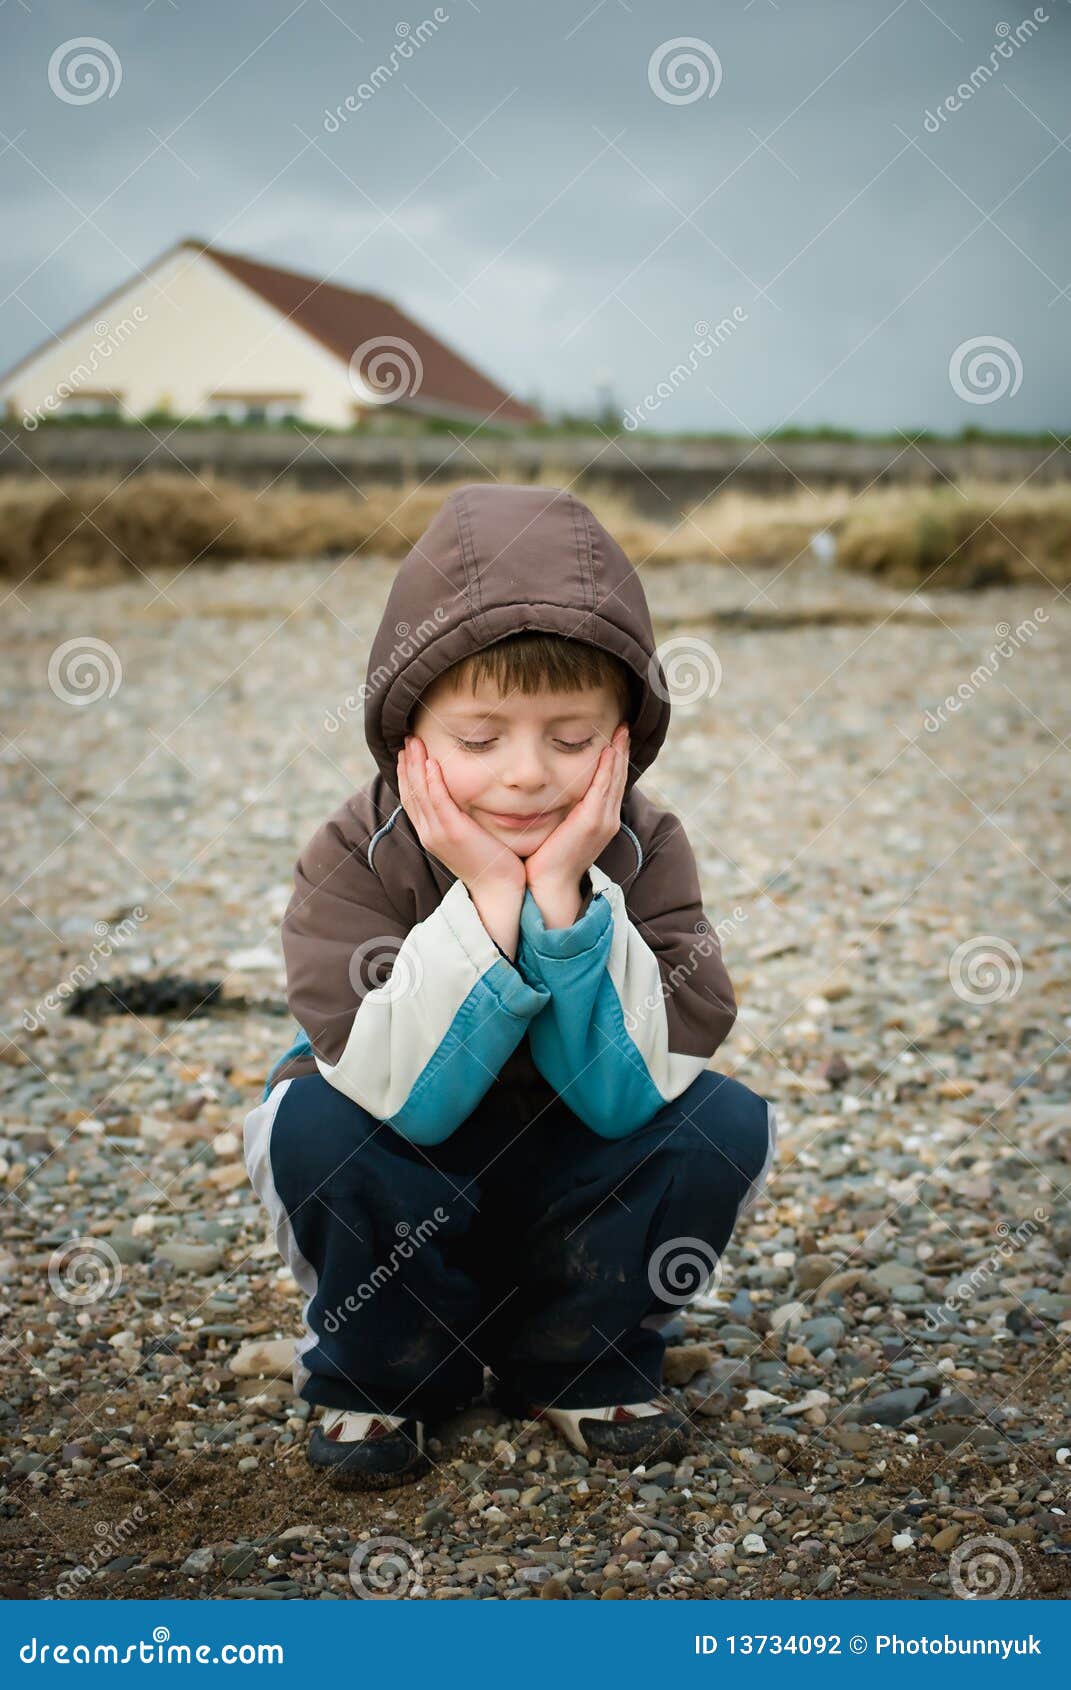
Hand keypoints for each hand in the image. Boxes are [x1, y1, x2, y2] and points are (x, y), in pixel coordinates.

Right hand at [397, 735, 525, 900]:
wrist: (498, 890)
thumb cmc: (489, 864)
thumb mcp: (468, 838)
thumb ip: (460, 819)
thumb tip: (462, 802)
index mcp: (430, 833)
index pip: (411, 798)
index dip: (406, 774)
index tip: (406, 752)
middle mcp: (429, 832)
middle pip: (410, 792)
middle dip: (407, 763)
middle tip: (407, 738)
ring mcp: (438, 833)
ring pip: (420, 793)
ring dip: (416, 765)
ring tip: (415, 742)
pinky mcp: (454, 832)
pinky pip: (438, 802)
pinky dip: (432, 782)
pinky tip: (431, 763)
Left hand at [524, 723, 629, 904]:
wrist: (548, 885)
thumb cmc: (547, 860)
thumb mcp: (560, 829)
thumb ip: (564, 811)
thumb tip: (554, 793)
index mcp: (601, 821)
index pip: (611, 783)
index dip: (615, 760)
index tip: (616, 738)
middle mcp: (607, 819)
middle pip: (618, 777)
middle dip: (621, 751)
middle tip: (624, 726)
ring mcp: (603, 821)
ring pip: (614, 779)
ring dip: (618, 753)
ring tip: (621, 731)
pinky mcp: (592, 822)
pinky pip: (603, 787)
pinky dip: (608, 767)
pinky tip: (609, 749)